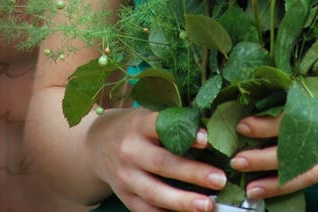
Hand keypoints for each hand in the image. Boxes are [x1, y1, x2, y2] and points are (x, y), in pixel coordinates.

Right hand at [86, 106, 227, 211]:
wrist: (98, 144)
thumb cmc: (135, 127)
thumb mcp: (148, 114)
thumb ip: (172, 120)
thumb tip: (211, 127)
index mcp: (139, 124)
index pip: (161, 126)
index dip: (184, 133)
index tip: (207, 140)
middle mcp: (129, 150)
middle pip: (161, 163)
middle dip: (192, 173)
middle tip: (219, 179)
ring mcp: (125, 176)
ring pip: (153, 192)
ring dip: (182, 201)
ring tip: (207, 205)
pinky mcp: (124, 196)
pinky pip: (145, 210)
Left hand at [230, 45, 317, 200]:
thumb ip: (304, 62)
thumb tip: (265, 62)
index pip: (290, 112)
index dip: (266, 122)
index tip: (242, 123)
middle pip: (294, 143)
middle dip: (263, 154)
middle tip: (236, 157)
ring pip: (306, 166)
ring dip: (277, 179)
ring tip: (250, 186)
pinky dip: (297, 180)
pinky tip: (277, 186)